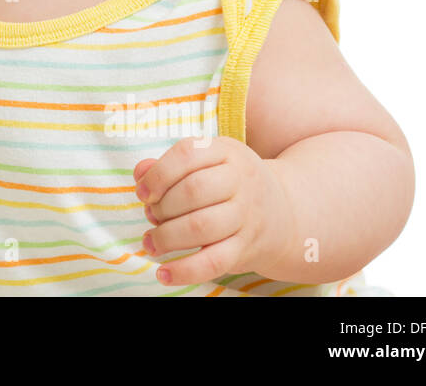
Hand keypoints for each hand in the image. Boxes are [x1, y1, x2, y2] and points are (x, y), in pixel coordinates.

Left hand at [133, 136, 295, 285]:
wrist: (285, 213)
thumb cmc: (229, 184)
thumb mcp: (206, 163)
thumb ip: (169, 165)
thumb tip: (140, 173)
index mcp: (227, 151)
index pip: (188, 154)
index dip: (158, 174)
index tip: (143, 192)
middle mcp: (241, 180)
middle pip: (193, 191)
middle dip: (162, 207)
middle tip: (152, 216)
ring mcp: (247, 215)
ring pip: (201, 227)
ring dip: (167, 237)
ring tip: (151, 242)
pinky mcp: (248, 247)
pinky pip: (214, 261)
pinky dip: (185, 270)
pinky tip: (163, 273)